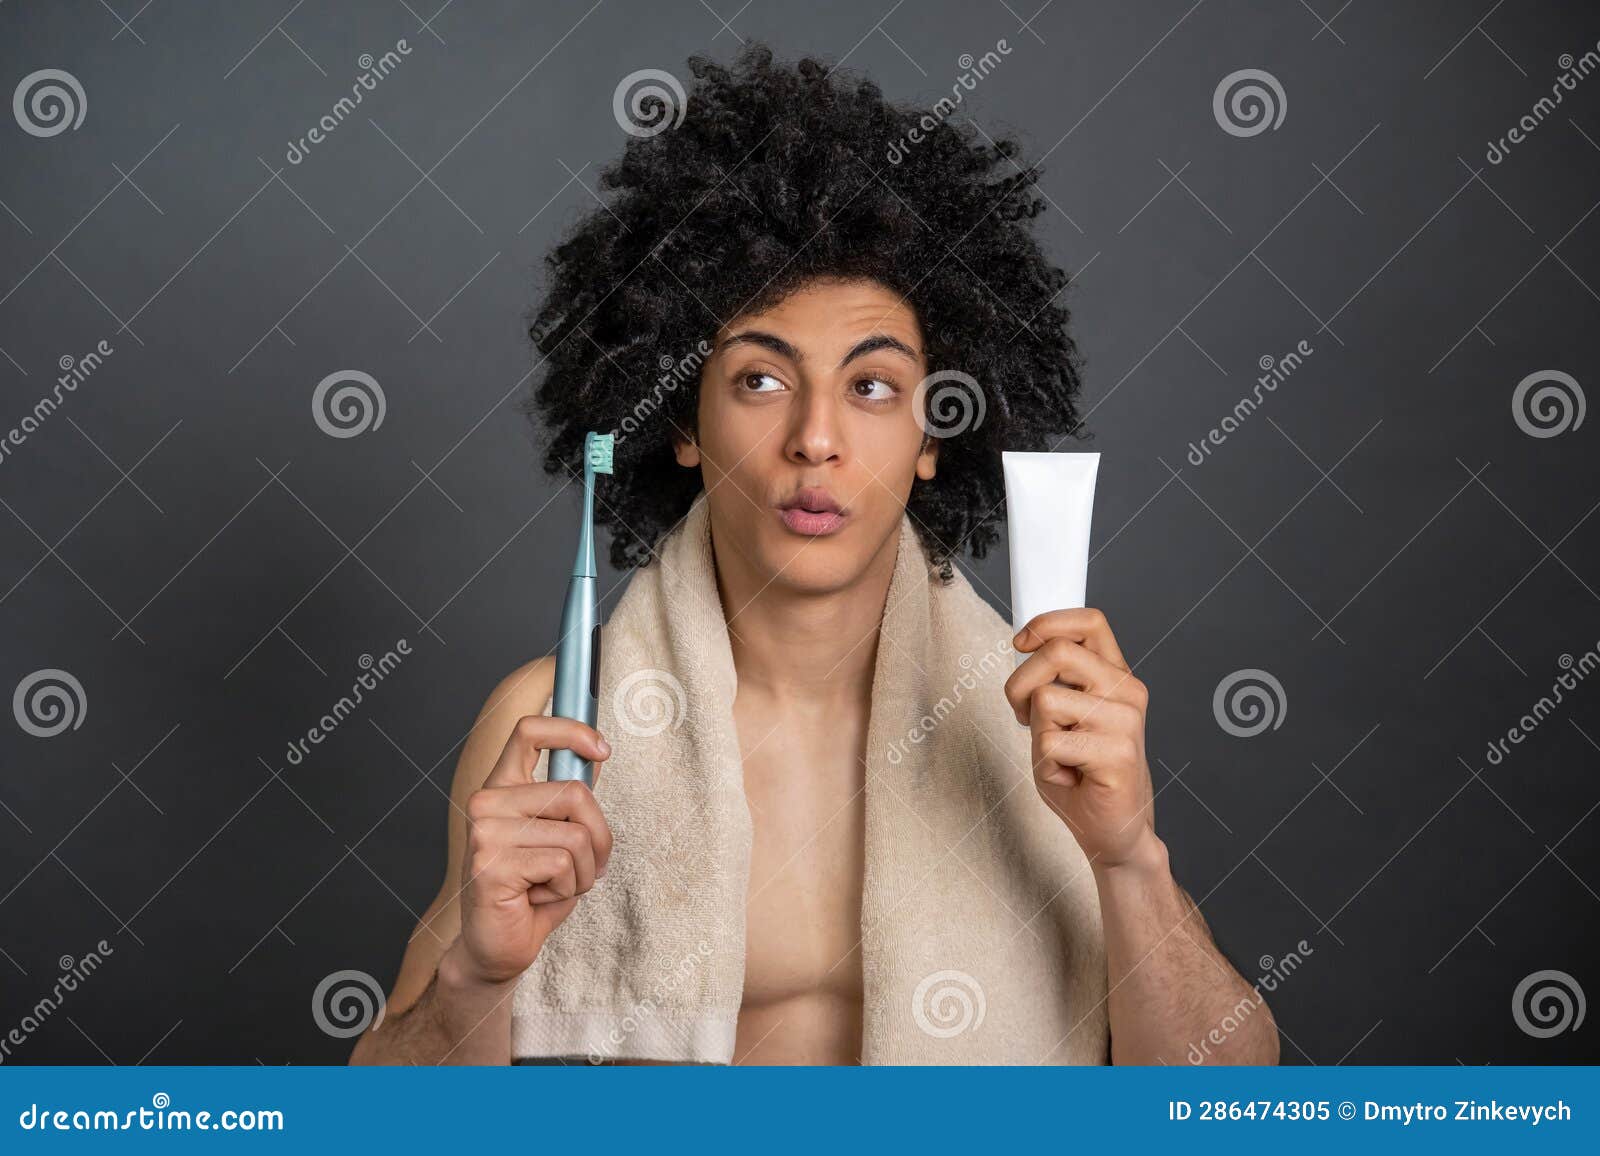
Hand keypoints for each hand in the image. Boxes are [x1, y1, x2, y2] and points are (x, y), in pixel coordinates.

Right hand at [442, 716, 613, 988]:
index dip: (571, 730)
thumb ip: (571, 799)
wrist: (497, 947)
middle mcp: (486, 803)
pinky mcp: (490, 866)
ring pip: (575, 835)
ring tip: (556, 886)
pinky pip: (562, 865)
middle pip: (575, 793)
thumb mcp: (559, 836)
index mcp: (501, 787)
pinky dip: (568, 888)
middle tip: (584, 867)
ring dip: (584, 871)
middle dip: (599, 837)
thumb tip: (595, 756)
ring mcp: (484, 833)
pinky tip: (539, 898)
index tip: (602, 749)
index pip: (529, 731)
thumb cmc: (533, 891)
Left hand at [1004, 608, 1156, 869]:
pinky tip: (1070, 776)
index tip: (1020, 643)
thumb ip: (1052, 681)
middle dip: (1019, 684)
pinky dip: (1045, 765)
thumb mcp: (1062, 717)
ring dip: (1037, 733)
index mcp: (1115, 676)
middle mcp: (1126, 691)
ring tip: (1060, 755)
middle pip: (1056, 652)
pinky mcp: (1117, 752)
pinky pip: (1049, 742)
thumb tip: (1026, 645)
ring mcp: (1125, 720)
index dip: (1047, 623)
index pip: (1089, 621)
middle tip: (1024, 718)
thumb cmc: (1082, 774)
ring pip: (1046, 699)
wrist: (1113, 830)